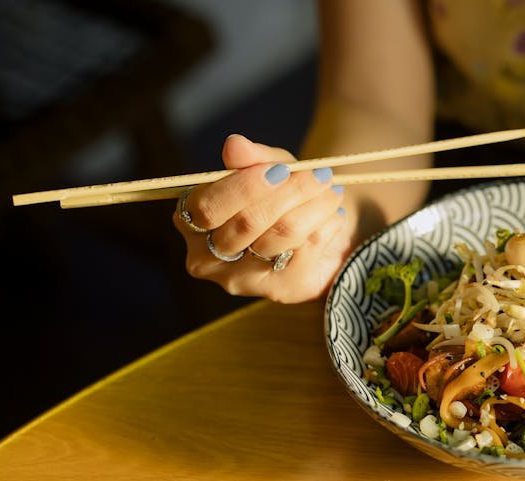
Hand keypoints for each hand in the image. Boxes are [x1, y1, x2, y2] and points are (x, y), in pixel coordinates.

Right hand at [173, 134, 354, 302]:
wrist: (320, 231)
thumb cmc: (283, 195)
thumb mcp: (271, 168)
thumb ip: (253, 158)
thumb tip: (234, 145)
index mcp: (191, 221)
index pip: (208, 207)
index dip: (246, 186)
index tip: (282, 169)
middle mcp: (207, 257)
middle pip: (247, 223)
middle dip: (290, 193)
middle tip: (321, 174)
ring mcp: (242, 279)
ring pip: (280, 236)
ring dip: (315, 207)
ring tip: (331, 191)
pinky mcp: (278, 291)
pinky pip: (305, 252)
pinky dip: (326, 227)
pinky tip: (333, 215)